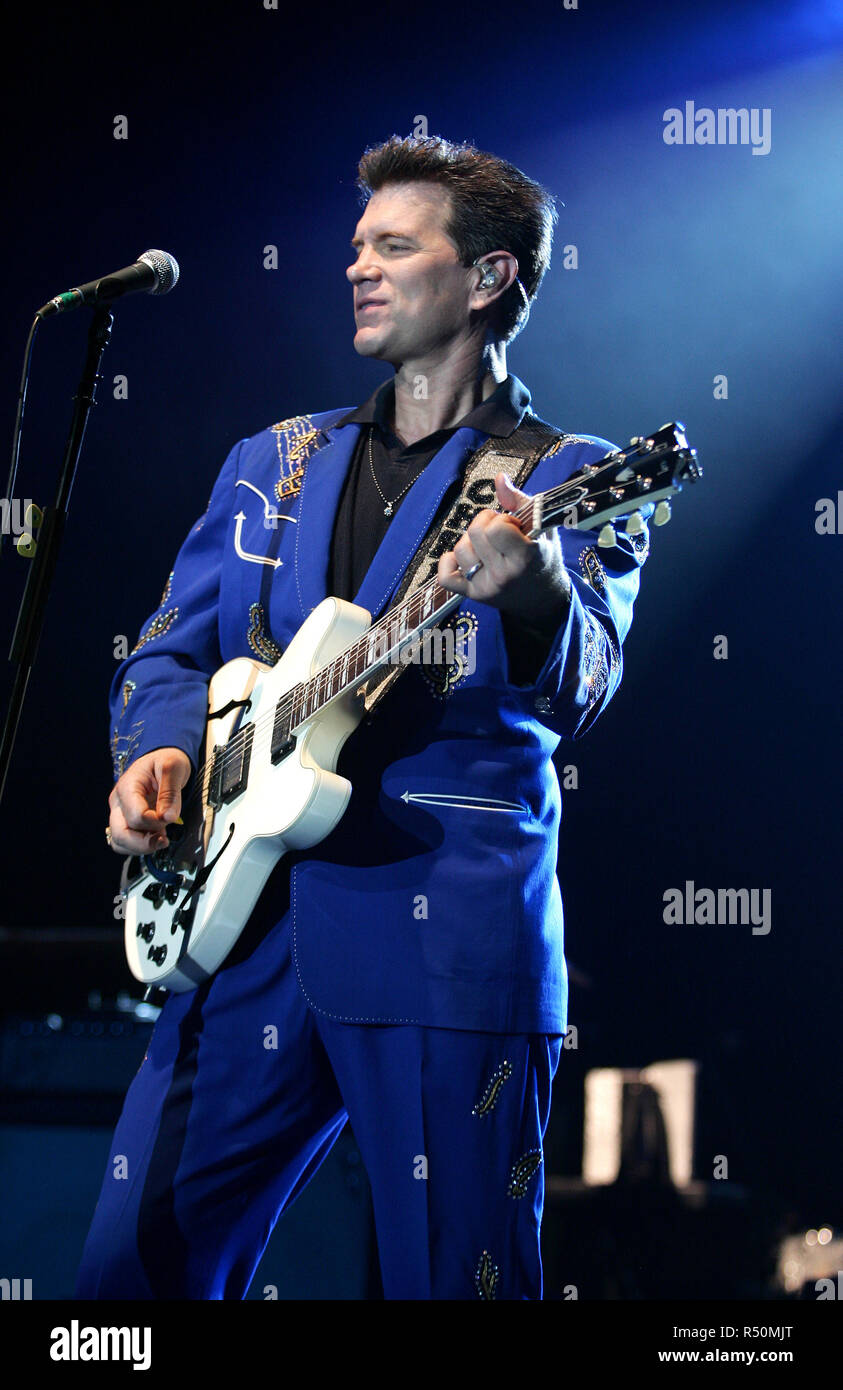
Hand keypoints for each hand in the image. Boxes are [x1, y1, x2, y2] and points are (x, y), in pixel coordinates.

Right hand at [107, 747, 190, 854]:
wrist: (162, 759)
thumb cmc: (165, 760)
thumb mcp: (173, 767)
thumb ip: (170, 793)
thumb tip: (168, 818)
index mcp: (127, 787)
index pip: (135, 816)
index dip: (155, 822)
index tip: (170, 816)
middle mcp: (118, 803)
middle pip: (120, 834)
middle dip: (143, 843)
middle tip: (164, 840)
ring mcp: (120, 814)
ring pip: (119, 843)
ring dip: (141, 847)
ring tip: (160, 838)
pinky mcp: (126, 822)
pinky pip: (125, 843)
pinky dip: (140, 846)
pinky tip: (155, 837)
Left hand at [438, 472, 570, 629]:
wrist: (545, 597)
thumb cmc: (543, 556)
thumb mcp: (540, 526)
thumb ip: (518, 500)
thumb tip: (499, 477)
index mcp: (525, 557)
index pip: (496, 528)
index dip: (503, 520)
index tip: (514, 526)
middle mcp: (504, 575)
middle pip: (474, 532)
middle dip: (486, 524)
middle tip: (501, 533)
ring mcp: (486, 587)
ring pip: (460, 549)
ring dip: (472, 542)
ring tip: (489, 546)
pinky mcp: (473, 595)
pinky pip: (445, 576)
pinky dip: (449, 563)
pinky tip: (467, 558)